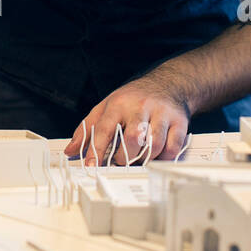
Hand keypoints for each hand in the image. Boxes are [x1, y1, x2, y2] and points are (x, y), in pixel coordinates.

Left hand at [64, 76, 191, 163]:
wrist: (167, 84)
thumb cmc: (133, 99)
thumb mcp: (107, 106)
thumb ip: (87, 128)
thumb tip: (71, 150)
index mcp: (119, 104)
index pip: (104, 129)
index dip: (96, 150)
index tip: (91, 166)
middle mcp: (140, 107)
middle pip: (132, 139)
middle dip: (124, 157)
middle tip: (121, 160)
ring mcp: (162, 114)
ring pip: (153, 146)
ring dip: (144, 159)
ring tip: (138, 158)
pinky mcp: (179, 122)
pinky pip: (172, 147)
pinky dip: (164, 157)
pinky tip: (157, 155)